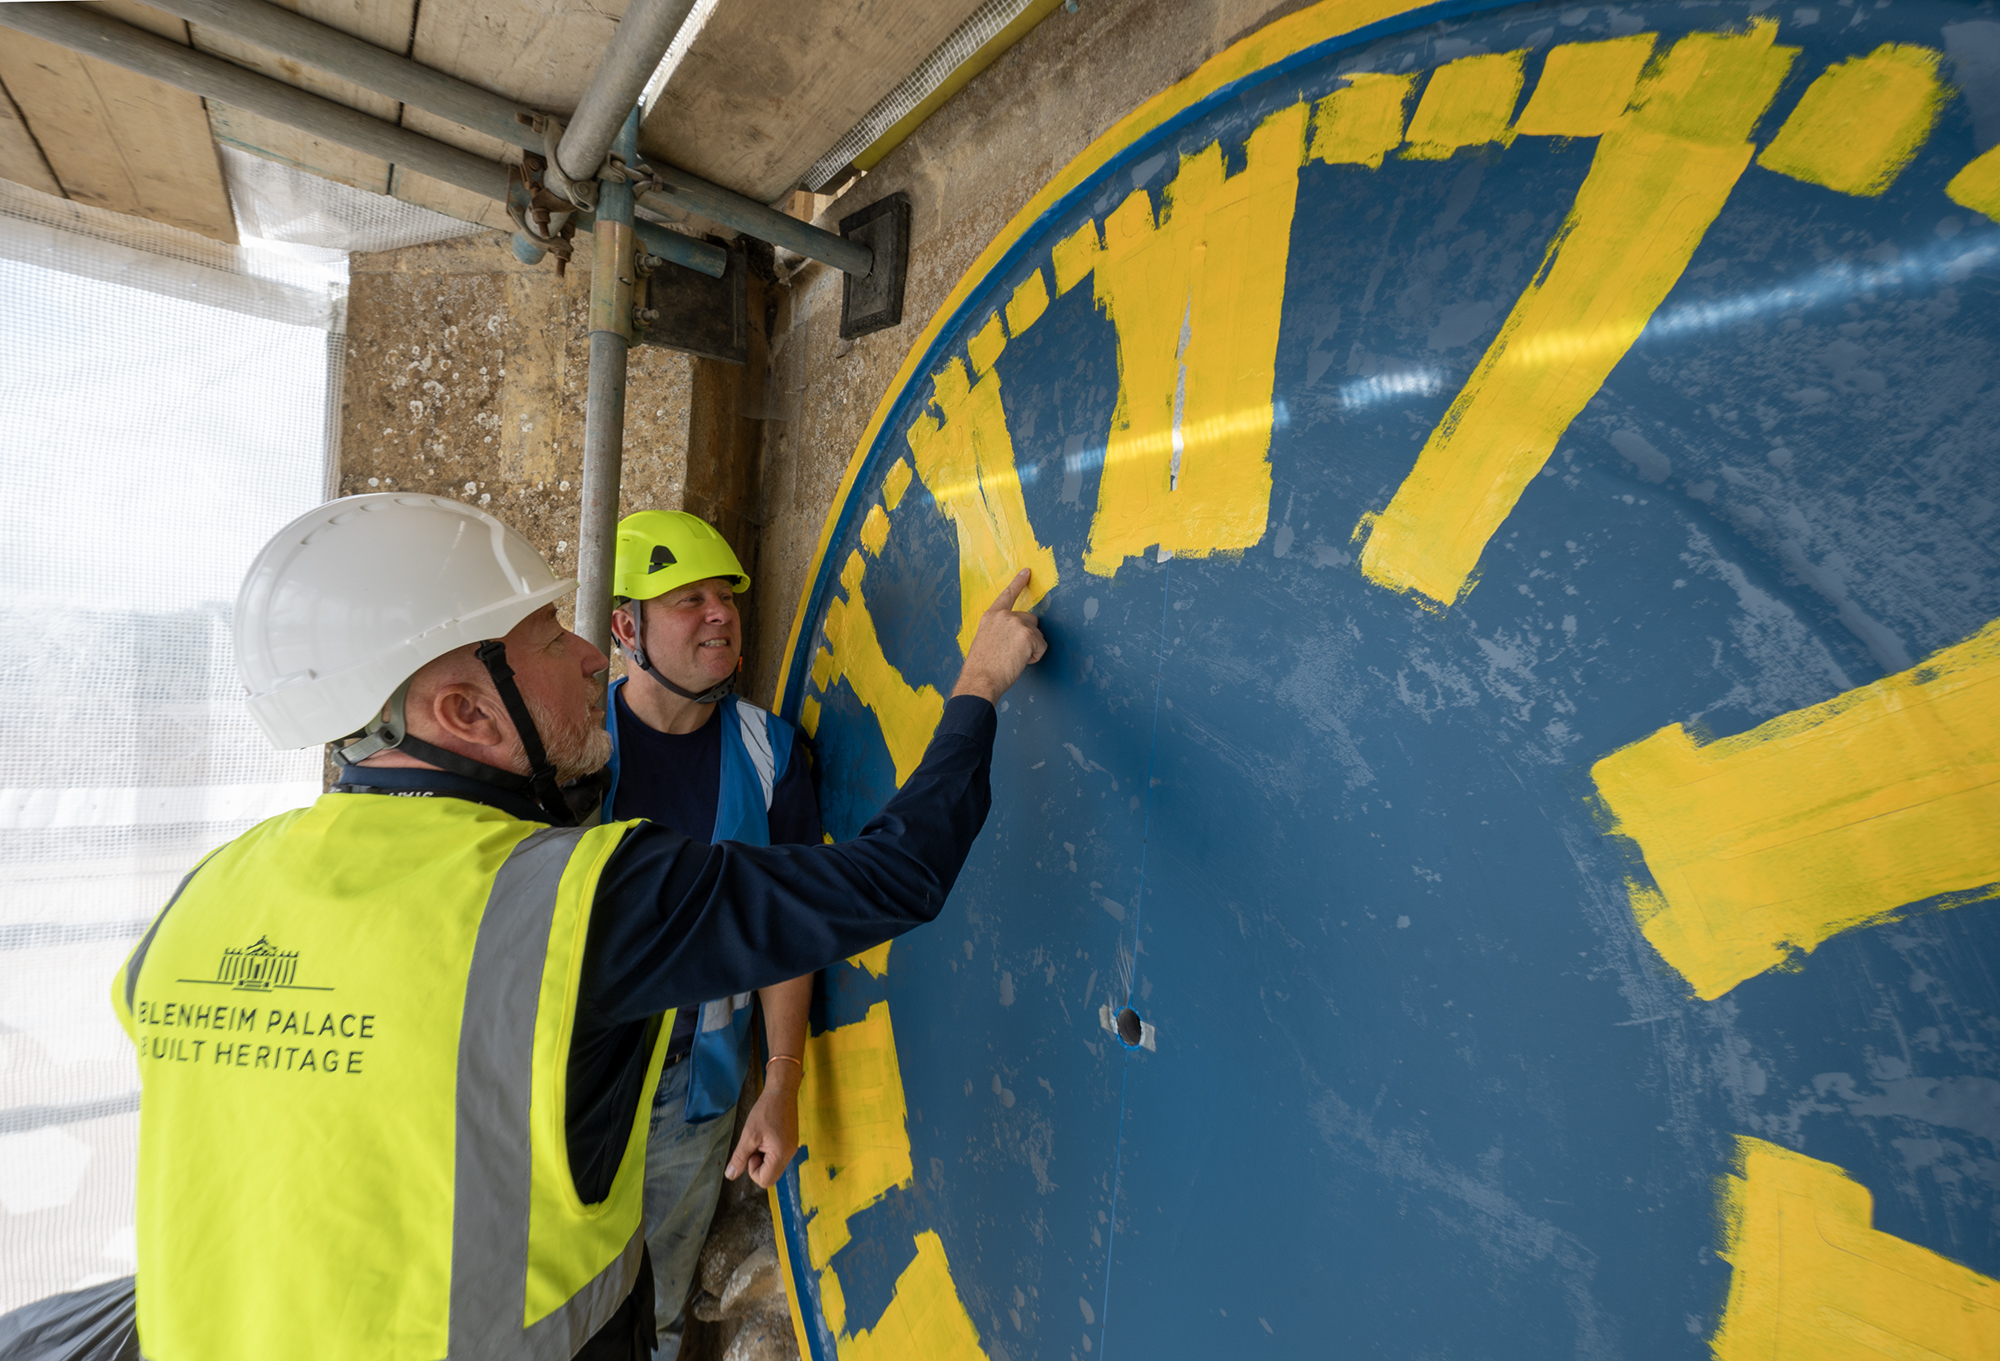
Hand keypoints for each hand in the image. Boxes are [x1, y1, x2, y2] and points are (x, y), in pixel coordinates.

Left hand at [726, 1065, 800, 1188]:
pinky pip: (777, 1157)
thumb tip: (730, 1176)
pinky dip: (768, 1152)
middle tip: (754, 1146)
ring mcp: (792, 1149)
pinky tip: (766, 1136)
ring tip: (760, 1139)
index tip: (751, 1151)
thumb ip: (739, 1158)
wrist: (781, 1092)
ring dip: (763, 1158)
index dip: (753, 1170)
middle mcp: (790, 1155)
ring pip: (773, 1167)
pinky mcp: (790, 1143)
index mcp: (781, 1155)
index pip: (765, 1180)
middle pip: (770, 1176)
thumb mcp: (748, 1135)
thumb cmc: (765, 1111)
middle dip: (758, 1166)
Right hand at [951, 569, 1048, 703]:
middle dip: (1028, 636)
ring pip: (1037, 634)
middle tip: (1013, 653)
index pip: (1007, 595)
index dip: (1018, 582)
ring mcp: (1016, 623)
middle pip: (1031, 620)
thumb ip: (999, 630)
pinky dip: (1035, 656)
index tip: (1027, 572)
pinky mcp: (1027, 634)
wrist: (980, 679)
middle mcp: (1004, 615)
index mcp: (991, 616)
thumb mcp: (985, 640)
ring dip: (1032, 648)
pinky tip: (1021, 661)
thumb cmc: (981, 667)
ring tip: (1014, 659)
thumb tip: (1013, 635)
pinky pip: (1042, 646)